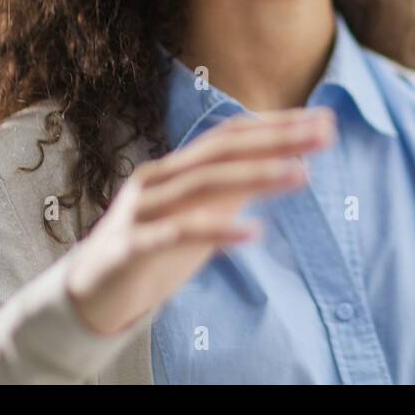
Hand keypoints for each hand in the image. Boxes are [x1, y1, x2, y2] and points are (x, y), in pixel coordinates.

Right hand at [64, 106, 334, 335]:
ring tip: (301, 175)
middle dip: (276, 140)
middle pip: (223, 151)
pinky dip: (217, 231)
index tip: (322, 121)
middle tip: (324, 134)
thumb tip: (286, 165)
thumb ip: (234, 192)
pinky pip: (178, 234)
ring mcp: (143, 210)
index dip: (276, 125)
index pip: (231, 136)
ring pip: (204, 184)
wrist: (91, 293)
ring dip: (257, 176)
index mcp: (177, 168)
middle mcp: (160, 179)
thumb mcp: (200, 215)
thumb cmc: (153, 248)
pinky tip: (254, 234)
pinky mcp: (131, 246)